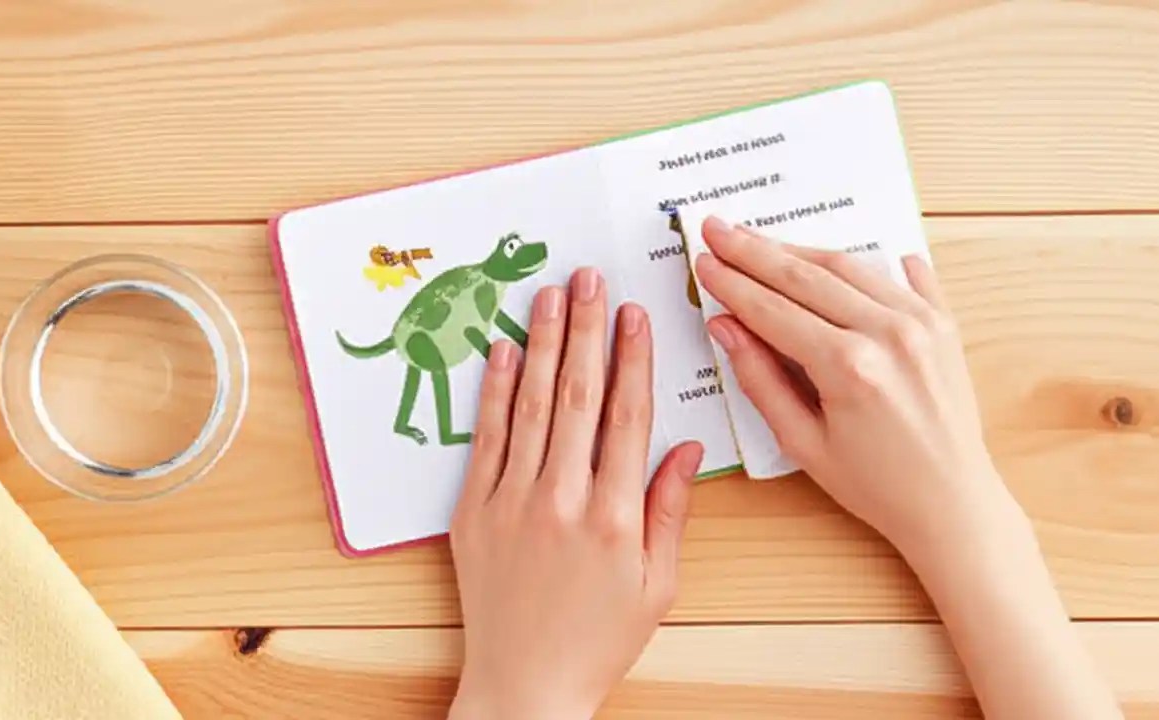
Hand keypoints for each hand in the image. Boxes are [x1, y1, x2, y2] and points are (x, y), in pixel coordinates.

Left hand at [448, 268, 703, 719]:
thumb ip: (670, 512)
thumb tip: (685, 449)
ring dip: (542, 345)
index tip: (633, 314)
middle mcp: (563, 501)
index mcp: (616, 519)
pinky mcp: (473, 513)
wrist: (525, 686)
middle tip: (589, 278)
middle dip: (586, 330)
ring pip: (530, 407)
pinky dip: (495, 393)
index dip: (633, 359)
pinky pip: (486, 440)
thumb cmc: (597, 642)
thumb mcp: (657, 586)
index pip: (627, 418)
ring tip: (549, 296)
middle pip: (578, 397)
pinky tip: (504, 352)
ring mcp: (512, 504)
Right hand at [694, 216, 1009, 551]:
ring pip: (846, 265)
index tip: (704, 261)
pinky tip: (834, 251)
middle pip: (803, 275)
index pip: (771, 309)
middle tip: (717, 228)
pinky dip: (865, 261)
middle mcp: (887, 332)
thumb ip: (760, 379)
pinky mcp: (943, 321)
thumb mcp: (802, 443)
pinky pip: (899, 274)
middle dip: (753, 250)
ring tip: (759, 239)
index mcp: (848, 367)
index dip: (731, 283)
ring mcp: (920, 321)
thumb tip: (725, 327)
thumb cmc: (876, 485)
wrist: (953, 502)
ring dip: (797, 248)